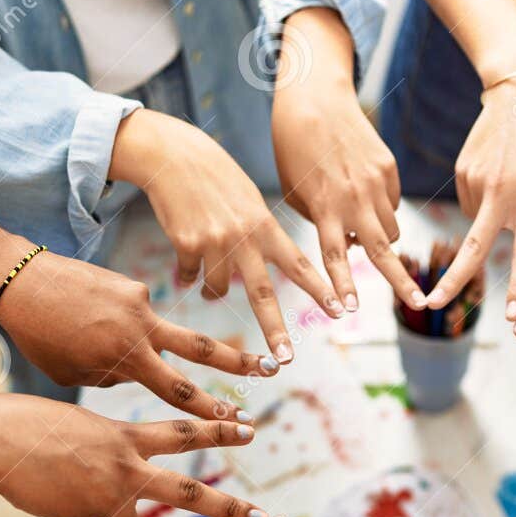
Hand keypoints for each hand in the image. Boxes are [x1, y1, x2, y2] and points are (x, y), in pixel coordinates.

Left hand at [0, 251, 270, 421]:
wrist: (19, 280)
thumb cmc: (38, 336)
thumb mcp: (72, 373)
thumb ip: (111, 376)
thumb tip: (136, 372)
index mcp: (124, 356)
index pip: (177, 388)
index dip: (209, 407)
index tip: (236, 419)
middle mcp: (139, 327)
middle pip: (201, 349)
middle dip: (237, 362)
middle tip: (270, 368)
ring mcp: (138, 301)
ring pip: (170, 330)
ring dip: (193, 343)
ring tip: (222, 350)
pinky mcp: (128, 284)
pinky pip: (134, 313)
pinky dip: (119, 323)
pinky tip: (89, 318)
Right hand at [0, 394, 264, 516]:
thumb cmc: (28, 430)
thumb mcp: (80, 434)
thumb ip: (104, 462)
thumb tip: (104, 509)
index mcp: (126, 435)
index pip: (186, 432)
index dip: (219, 431)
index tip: (249, 429)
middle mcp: (126, 464)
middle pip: (189, 492)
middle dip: (229, 508)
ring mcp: (107, 493)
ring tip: (87, 507)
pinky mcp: (85, 516)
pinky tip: (42, 498)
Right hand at [111, 109, 341, 362]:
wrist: (174, 156)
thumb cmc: (217, 179)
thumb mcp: (249, 201)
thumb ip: (259, 236)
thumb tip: (249, 279)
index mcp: (266, 227)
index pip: (300, 265)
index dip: (321, 290)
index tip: (341, 311)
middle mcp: (245, 238)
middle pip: (263, 294)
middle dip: (275, 330)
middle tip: (284, 360)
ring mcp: (216, 242)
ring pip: (217, 288)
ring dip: (213, 290)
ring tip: (207, 281)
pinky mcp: (187, 244)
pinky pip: (191, 274)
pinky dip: (189, 270)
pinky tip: (186, 250)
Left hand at [272, 8, 421, 311]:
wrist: (313, 100)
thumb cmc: (295, 152)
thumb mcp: (297, 194)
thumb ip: (323, 224)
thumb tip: (352, 245)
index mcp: (324, 206)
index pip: (333, 256)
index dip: (341, 286)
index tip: (348, 311)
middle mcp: (354, 197)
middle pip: (382, 249)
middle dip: (400, 280)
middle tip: (419, 302)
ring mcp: (376, 182)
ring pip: (391, 229)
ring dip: (381, 240)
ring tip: (361, 229)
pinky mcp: (389, 168)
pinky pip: (392, 204)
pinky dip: (381, 211)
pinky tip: (363, 193)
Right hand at [425, 78, 515, 319]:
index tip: (514, 319)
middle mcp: (500, 194)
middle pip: (473, 249)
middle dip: (453, 281)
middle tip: (431, 304)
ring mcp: (476, 181)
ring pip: (480, 221)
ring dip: (492, 218)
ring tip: (514, 179)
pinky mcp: (462, 170)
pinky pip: (472, 200)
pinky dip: (485, 198)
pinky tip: (498, 172)